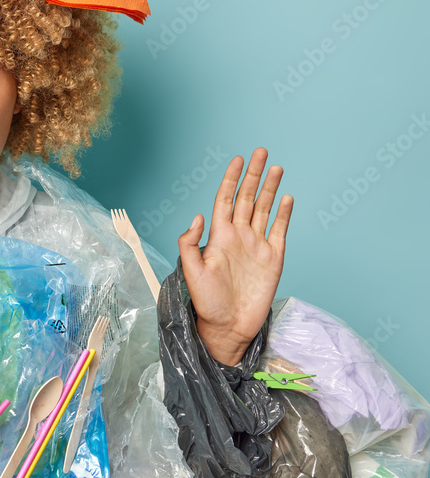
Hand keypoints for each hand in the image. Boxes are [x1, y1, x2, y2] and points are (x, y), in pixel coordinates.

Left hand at [178, 147, 292, 365]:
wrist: (228, 326)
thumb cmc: (206, 302)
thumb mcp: (191, 272)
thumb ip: (190, 244)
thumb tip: (197, 217)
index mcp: (218, 236)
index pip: (226, 199)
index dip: (231, 179)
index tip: (238, 159)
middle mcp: (238, 236)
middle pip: (247, 198)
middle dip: (253, 175)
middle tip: (261, 151)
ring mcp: (256, 246)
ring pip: (264, 210)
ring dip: (270, 188)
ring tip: (277, 168)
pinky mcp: (273, 259)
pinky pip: (279, 231)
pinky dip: (283, 214)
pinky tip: (286, 198)